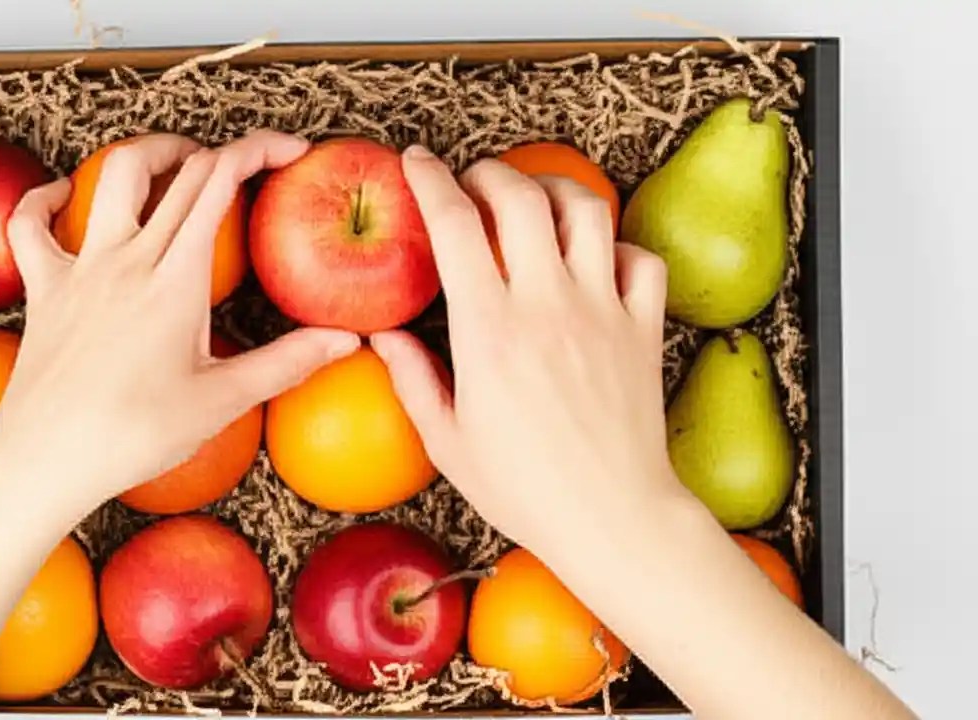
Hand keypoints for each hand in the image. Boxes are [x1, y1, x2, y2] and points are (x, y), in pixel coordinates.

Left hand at [0, 131, 359, 522]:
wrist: (44, 460)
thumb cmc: (133, 437)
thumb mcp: (221, 402)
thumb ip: (287, 364)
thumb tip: (345, 341)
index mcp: (177, 279)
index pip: (218, 182)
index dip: (258, 149)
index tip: (293, 150)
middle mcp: (128, 259)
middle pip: (177, 171)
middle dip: (220, 148)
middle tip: (252, 160)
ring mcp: (81, 268)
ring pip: (110, 178)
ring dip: (148, 153)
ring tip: (175, 158)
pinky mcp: (44, 289)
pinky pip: (31, 225)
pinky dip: (45, 199)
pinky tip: (60, 195)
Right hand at [372, 145, 679, 560]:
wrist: (612, 517)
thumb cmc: (524, 488)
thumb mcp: (447, 442)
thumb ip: (411, 379)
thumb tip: (382, 336)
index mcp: (489, 330)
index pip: (456, 224)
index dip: (430, 179)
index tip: (415, 161)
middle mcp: (548, 304)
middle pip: (521, 196)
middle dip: (489, 173)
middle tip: (472, 184)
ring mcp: (603, 310)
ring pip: (586, 210)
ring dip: (553, 191)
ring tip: (531, 203)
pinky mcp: (643, 327)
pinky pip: (640, 258)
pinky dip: (616, 245)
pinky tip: (594, 261)